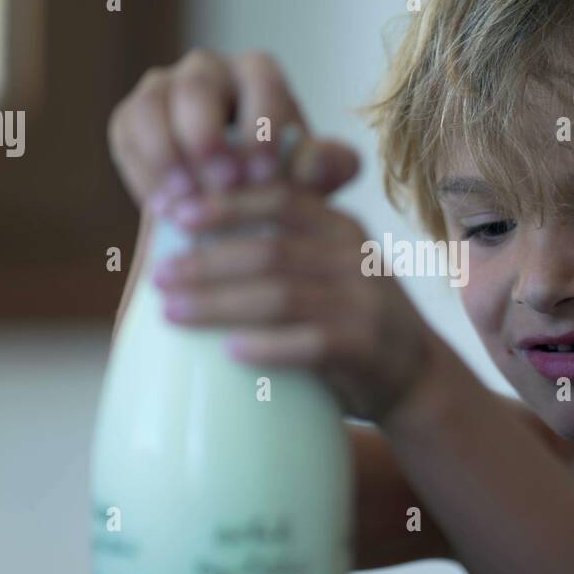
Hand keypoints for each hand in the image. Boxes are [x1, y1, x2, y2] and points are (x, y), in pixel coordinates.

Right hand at [107, 49, 358, 209]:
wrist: (232, 207)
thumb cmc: (281, 183)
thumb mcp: (313, 179)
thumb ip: (327, 166)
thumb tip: (312, 158)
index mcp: (259, 73)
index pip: (261, 80)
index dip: (262, 125)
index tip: (266, 174)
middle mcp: (209, 70)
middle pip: (198, 85)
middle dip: (208, 136)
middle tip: (223, 185)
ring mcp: (164, 90)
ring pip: (153, 104)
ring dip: (168, 153)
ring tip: (187, 202)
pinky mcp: (131, 118)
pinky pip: (127, 132)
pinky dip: (144, 171)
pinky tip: (164, 209)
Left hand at [150, 181, 442, 423]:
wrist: (415, 375)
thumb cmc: (348, 318)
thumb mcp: (327, 268)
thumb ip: (282, 247)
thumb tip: (186, 240)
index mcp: (339, 227)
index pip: (278, 199)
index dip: (224, 204)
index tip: (175, 215)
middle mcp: (353, 256)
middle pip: (269, 250)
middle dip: (206, 262)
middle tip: (158, 276)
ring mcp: (363, 301)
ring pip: (280, 296)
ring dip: (219, 304)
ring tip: (171, 312)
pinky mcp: (365, 346)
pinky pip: (310, 343)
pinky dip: (267, 347)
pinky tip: (229, 352)